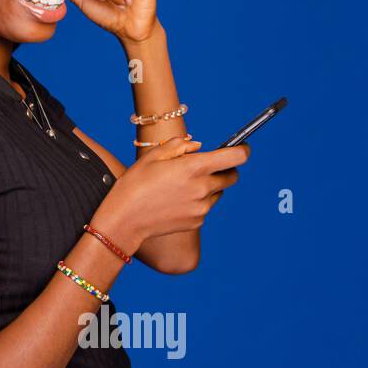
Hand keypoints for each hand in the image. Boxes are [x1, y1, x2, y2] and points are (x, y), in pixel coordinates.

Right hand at [96, 136, 250, 250]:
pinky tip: (175, 201)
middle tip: (207, 167)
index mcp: (194, 167)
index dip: (242, 150)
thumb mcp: (153, 156)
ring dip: (208, 186)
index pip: (236, 157)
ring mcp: (201, 208)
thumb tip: (199, 147)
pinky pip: (205, 208)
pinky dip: (197, 202)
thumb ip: (180, 145)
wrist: (124, 220)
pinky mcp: (197, 221)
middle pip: (232, 176)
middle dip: (225, 169)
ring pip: (217, 192)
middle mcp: (203, 188)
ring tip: (180, 186)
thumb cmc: (135, 184)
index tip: (242, 148)